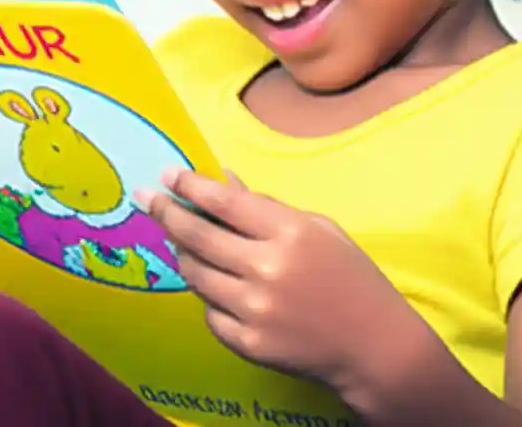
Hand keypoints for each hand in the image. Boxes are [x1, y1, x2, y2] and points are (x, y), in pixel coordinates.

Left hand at [141, 168, 425, 395]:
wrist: (374, 346)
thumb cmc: (350, 279)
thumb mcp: (319, 230)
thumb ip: (267, 206)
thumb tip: (221, 179)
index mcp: (290, 234)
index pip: (224, 202)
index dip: (189, 186)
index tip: (166, 175)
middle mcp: (267, 269)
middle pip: (197, 236)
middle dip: (166, 213)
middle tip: (147, 198)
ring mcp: (255, 310)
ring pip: (194, 274)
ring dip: (181, 253)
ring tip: (179, 240)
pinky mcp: (248, 343)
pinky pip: (208, 312)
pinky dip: (208, 296)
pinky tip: (216, 285)